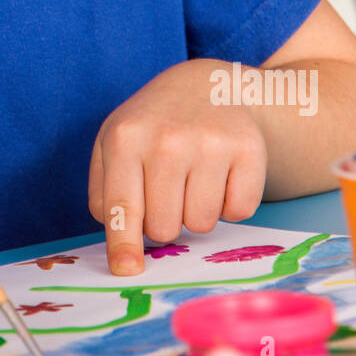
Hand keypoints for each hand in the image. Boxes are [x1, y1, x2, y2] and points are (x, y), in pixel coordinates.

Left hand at [88, 60, 267, 275]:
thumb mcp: (113, 145)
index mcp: (124, 139)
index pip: (121, 207)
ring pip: (202, 225)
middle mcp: (167, 140)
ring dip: (197, 213)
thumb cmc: (152, 126)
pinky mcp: (249, 149)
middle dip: (164, 221)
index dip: (124, 244)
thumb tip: (121, 248)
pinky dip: (231, 203)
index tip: (128, 270)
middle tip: (167, 190)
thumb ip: (106, 195)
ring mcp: (211, 143)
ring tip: (193, 177)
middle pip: (164, 229)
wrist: (206, 86)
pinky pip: (240, 212)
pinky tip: (221, 173)